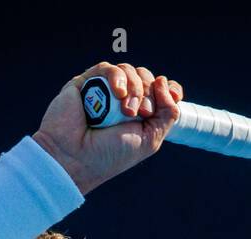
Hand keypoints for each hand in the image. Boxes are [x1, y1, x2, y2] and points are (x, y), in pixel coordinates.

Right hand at [32, 61, 184, 194]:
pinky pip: (108, 68)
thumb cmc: (111, 154)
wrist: (76, 158)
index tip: (174, 95)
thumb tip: (164, 82)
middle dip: (149, 93)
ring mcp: (104, 91)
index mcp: (140, 115)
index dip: (169, 89)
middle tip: (140, 113)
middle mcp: (123, 101)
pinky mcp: (85, 83)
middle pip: (146, 78)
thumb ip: (167, 114)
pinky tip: (118, 93)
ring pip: (129, 71)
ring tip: (126, 110)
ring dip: (135, 88)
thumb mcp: (151, 139)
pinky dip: (117, 78)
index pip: (160, 90)